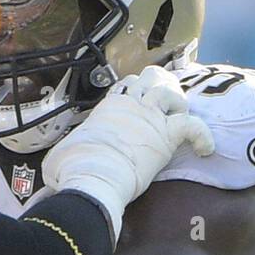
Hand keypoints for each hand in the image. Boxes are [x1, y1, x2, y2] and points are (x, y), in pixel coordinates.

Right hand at [41, 65, 212, 233]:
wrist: (93, 175)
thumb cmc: (73, 167)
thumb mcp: (59, 157)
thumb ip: (64, 157)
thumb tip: (50, 176)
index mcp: (107, 107)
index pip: (124, 86)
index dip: (134, 92)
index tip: (136, 105)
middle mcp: (130, 105)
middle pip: (150, 77)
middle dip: (160, 85)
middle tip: (165, 102)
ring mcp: (149, 117)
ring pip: (171, 91)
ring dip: (178, 102)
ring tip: (180, 118)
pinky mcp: (167, 134)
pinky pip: (193, 125)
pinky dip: (202, 136)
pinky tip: (204, 149)